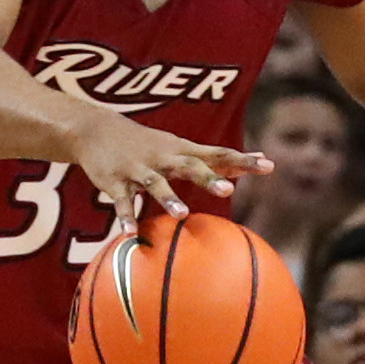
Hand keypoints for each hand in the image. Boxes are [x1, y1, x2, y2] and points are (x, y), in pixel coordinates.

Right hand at [72, 119, 267, 226]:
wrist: (96, 129)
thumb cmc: (148, 144)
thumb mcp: (180, 147)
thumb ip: (214, 160)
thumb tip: (255, 163)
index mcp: (182, 150)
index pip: (219, 154)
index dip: (243, 160)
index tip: (268, 166)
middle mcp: (164, 157)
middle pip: (190, 166)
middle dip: (208, 178)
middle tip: (230, 192)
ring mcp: (139, 169)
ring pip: (156, 184)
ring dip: (169, 198)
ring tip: (182, 215)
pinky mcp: (115, 182)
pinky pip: (122, 202)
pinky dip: (126, 217)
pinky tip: (130, 234)